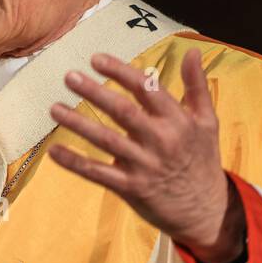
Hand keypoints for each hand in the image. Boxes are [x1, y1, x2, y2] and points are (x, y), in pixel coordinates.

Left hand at [48, 47, 244, 262]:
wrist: (206, 211)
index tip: (96, 59)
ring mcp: (144, 165)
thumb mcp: (207, 121)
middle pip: (122, 111)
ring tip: (54, 108)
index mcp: (177, 120)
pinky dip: (75, 162)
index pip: (146, 89)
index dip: (120, 72)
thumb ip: (196, 85)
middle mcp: (160, 140)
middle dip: (94, 92)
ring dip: (78, 124)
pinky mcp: (131, 188)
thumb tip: (193, 51)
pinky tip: (54, 150)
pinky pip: (97, 173)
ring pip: (106, 141)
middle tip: (69, 76)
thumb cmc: (203, 159)